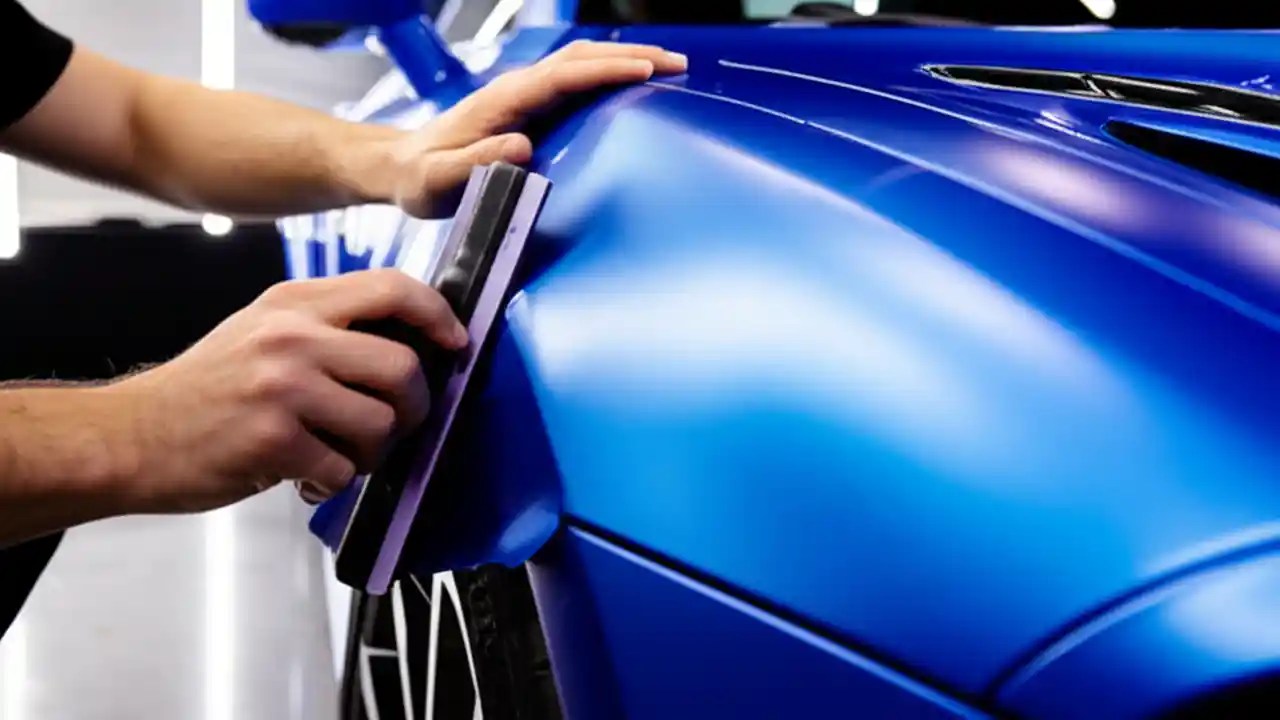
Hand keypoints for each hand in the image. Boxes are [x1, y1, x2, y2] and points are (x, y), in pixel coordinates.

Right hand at [103, 270, 466, 512]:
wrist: (130, 436)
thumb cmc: (206, 390)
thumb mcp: (263, 331)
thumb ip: (329, 327)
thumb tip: (413, 347)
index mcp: (295, 301)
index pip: (393, 289)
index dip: (438, 317)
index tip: (454, 345)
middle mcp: (292, 335)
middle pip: (403, 367)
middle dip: (414, 409)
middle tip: (394, 426)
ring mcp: (282, 386)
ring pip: (381, 425)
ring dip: (371, 454)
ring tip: (337, 455)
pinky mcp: (273, 440)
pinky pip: (343, 469)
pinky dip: (331, 483)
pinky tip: (303, 477)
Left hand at [387, 39, 686, 216]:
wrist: (400, 167)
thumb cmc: (420, 179)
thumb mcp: (436, 181)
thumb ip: (473, 164)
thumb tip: (521, 146)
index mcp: (502, 101)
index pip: (563, 76)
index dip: (605, 71)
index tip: (646, 73)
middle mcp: (517, 89)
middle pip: (581, 58)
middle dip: (632, 57)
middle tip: (679, 66)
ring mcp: (525, 95)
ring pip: (583, 64)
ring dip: (627, 61)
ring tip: (671, 69)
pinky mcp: (531, 107)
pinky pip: (578, 82)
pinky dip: (611, 75)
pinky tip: (636, 86)